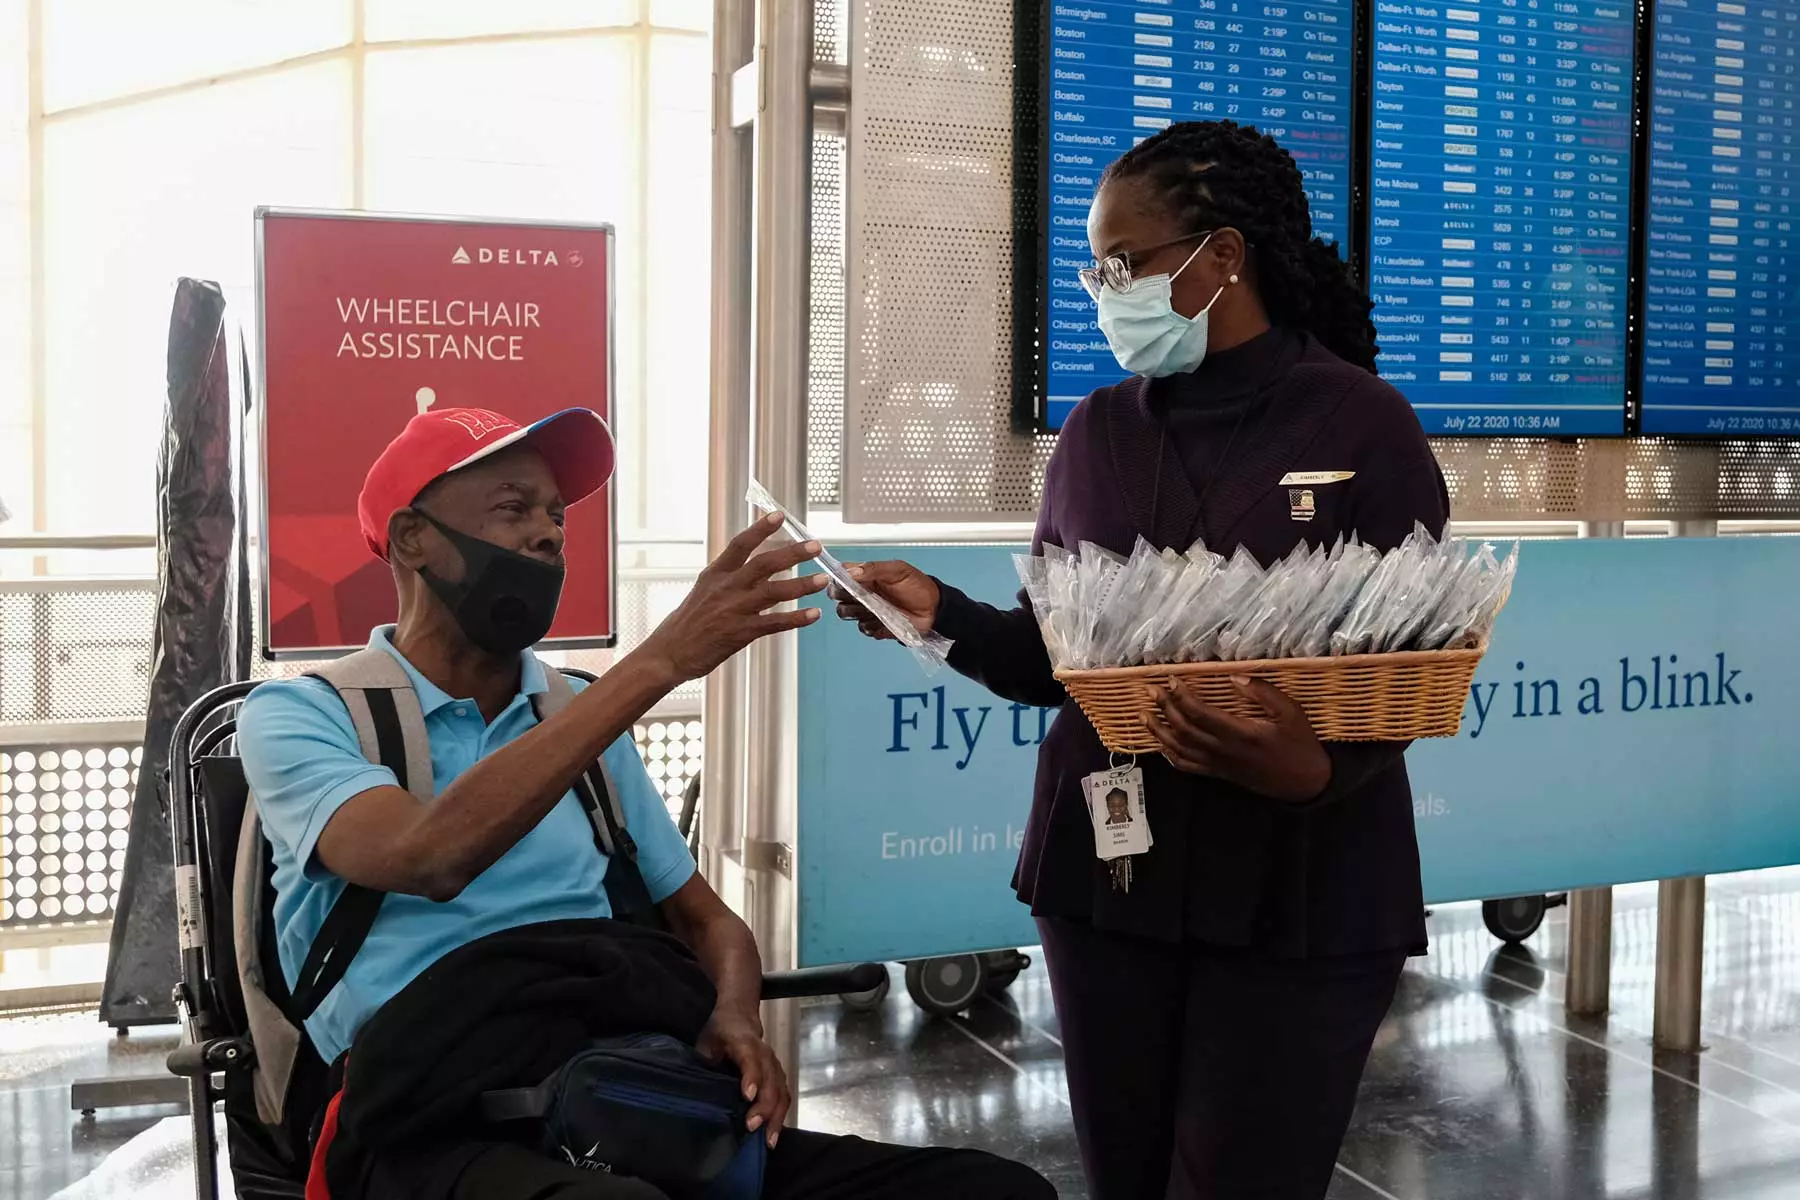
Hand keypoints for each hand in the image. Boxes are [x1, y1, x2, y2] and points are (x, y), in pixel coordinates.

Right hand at [637, 514, 829, 682]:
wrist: (670, 652)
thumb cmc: (688, 621)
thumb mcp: (704, 589)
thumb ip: (730, 575)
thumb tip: (756, 563)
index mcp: (716, 573)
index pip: (740, 544)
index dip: (760, 529)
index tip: (779, 515)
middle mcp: (726, 588)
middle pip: (764, 564)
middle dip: (792, 554)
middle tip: (815, 546)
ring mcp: (734, 610)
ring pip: (774, 592)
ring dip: (801, 585)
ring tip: (822, 580)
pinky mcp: (741, 633)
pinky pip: (774, 623)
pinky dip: (796, 618)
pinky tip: (813, 614)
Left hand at [697, 1010, 790, 1147]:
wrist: (739, 1016)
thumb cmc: (720, 1032)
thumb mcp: (706, 1042)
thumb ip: (705, 1063)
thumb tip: (699, 1092)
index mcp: (744, 1042)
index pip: (751, 1058)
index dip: (751, 1076)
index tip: (747, 1096)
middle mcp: (764, 1053)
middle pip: (770, 1080)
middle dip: (764, 1105)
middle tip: (752, 1126)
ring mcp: (774, 1065)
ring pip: (781, 1091)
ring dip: (776, 1116)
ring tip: (768, 1140)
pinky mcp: (778, 1076)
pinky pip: (784, 1097)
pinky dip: (781, 1116)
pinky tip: (773, 1135)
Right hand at [829, 561, 939, 638]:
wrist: (934, 610)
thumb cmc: (917, 586)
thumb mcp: (898, 571)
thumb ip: (874, 569)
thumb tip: (850, 572)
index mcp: (866, 576)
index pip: (841, 575)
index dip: (838, 579)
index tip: (845, 583)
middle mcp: (862, 592)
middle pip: (838, 595)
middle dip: (844, 597)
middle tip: (861, 598)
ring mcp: (867, 610)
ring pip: (846, 612)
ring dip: (856, 612)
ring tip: (874, 610)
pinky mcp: (874, 626)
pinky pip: (862, 628)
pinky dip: (870, 626)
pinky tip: (883, 621)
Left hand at [1149, 678, 1331, 802]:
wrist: (1305, 782)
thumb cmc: (1299, 744)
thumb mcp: (1291, 712)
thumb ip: (1263, 692)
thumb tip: (1234, 676)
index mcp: (1240, 734)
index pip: (1200, 714)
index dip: (1181, 696)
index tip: (1170, 680)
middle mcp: (1223, 751)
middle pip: (1184, 729)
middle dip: (1164, 708)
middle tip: (1151, 690)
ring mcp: (1219, 765)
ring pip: (1180, 749)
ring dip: (1159, 732)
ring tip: (1144, 715)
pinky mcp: (1219, 774)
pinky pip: (1188, 766)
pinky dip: (1170, 755)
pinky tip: (1161, 744)